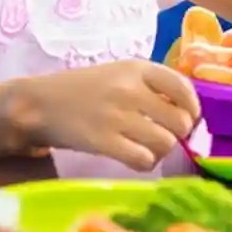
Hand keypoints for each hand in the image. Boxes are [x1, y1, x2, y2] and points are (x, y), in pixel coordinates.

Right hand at [6, 60, 200, 171]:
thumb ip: (149, 84)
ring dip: (161, 150)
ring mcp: (117, 116)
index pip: (183, 86)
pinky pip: (144, 160)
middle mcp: (130, 89)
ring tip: (147, 147)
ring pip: (165, 143)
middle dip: (177, 133)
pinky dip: (145, 163)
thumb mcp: (117, 73)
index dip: (192, 107)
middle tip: (163, 135)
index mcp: (136, 68)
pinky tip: (135, 158)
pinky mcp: (104, 142)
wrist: (38, 104)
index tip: (188, 116)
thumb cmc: (80, 89)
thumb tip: (186, 110)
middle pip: (180, 120)